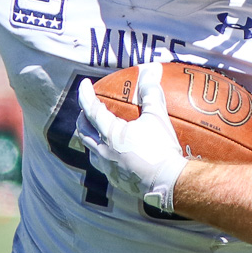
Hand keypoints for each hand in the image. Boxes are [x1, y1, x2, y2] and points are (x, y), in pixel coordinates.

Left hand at [76, 64, 188, 212]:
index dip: (85, 94)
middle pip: (83, 131)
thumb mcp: (158, 117)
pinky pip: (102, 164)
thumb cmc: (162, 148)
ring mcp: (107, 168)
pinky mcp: (115, 180)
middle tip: (89, 108)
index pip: (91, 110)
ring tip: (97, 130)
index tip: (84, 84)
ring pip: (90, 150)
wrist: (168, 183)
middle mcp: (103, 152)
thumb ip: (151, 92)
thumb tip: (152, 69)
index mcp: (110, 135)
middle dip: (83, 117)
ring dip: (90, 136)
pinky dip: (102, 152)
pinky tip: (113, 152)